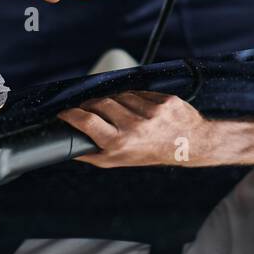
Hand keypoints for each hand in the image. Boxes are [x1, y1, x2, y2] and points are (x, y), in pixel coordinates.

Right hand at [57, 91, 212, 166]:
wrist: (189, 144)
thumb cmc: (151, 153)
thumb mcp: (120, 161)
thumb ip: (93, 155)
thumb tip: (70, 149)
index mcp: (121, 144)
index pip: (87, 121)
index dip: (71, 114)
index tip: (64, 112)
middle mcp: (135, 127)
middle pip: (100, 103)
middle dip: (91, 104)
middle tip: (89, 108)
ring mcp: (151, 112)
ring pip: (119, 96)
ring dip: (114, 101)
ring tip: (120, 112)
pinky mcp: (163, 100)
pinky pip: (139, 93)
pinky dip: (134, 98)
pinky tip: (140, 109)